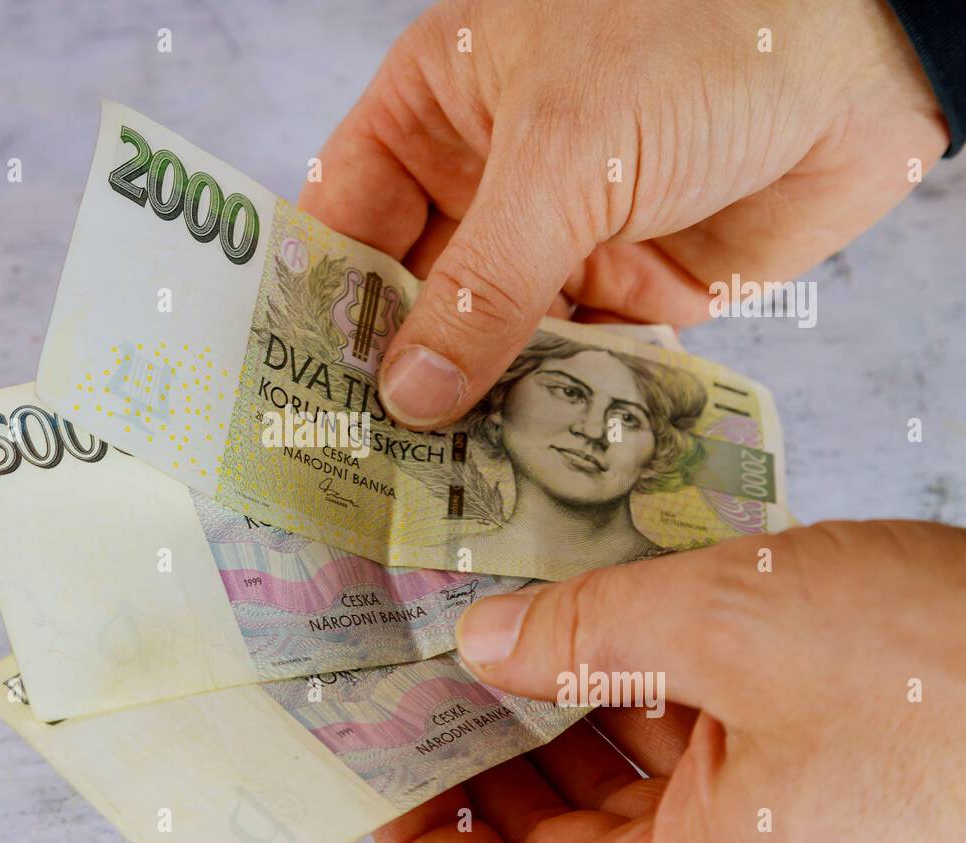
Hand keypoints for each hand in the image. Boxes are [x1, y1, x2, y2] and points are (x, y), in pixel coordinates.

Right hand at [299, 0, 946, 429]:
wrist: (865, 49)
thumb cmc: (697, 36)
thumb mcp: (566, 152)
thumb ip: (484, 284)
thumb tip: (408, 395)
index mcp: (440, 110)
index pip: (347, 215)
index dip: (316, 298)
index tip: (286, 385)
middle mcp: (488, 181)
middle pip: (413, 295)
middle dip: (389, 372)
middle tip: (353, 462)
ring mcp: (559, 241)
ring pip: (487, 342)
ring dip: (465, 408)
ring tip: (423, 487)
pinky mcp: (631, 294)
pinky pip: (568, 366)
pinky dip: (546, 413)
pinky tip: (514, 467)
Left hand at [374, 520, 965, 842]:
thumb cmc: (951, 679)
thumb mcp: (738, 623)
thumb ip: (590, 629)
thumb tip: (484, 642)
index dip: (430, 837)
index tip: (371, 771)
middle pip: (554, 836)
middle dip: (477, 754)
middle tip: (412, 671)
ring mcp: (763, 826)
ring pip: (614, 782)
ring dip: (546, 707)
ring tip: (478, 630)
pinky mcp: (801, 774)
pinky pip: (683, 746)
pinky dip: (626, 686)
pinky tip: (585, 623)